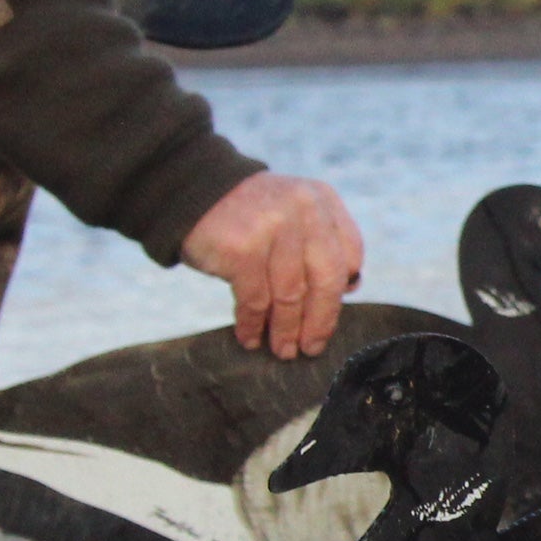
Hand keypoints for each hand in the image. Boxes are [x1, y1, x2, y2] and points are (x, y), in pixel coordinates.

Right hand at [181, 174, 365, 358]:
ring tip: (283, 351)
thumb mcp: (292, 211)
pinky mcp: (243, 249)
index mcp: (322, 200)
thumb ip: (320, 241)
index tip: (330, 317)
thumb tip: (350, 288)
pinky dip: (252, 324)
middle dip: (320, 321)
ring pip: (290, 295)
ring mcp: (274, 227)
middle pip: (326, 280)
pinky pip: (255, 300)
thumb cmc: (247, 213)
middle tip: (312, 348)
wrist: (191, 189)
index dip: (343, 291)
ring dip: (285, 330)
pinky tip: (250, 338)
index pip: (349, 254)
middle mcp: (304, 210)